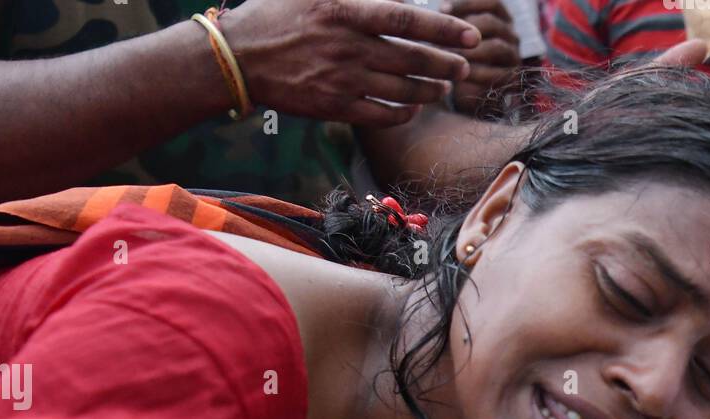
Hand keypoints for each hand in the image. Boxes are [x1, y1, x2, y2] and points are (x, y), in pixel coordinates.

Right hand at [222, 0, 479, 126]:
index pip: (409, 20)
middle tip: (464, 66)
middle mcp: (350, 48)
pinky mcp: (334, 107)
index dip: (444, 29)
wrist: (240, 57)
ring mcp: (343, 81)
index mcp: (348, 12)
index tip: (470, 35)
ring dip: (429, 91)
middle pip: (413, 60)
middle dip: (446, 64)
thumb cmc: (277, 14)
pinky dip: (402, 113)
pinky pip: (380, 116)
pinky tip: (412, 107)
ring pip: (401, 91)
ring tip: (443, 87)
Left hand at [441, 0, 521, 115]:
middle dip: (463, 30)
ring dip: (469, 52)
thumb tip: (442, 10)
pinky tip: (458, 78)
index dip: (467, 4)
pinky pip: (498, 74)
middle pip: (492, 23)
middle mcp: (511, 35)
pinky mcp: (513, 80)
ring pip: (496, 47)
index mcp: (500, 19)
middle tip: (438, 40)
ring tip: (447, 60)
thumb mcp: (455, 40)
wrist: (470, 96)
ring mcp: (514, 57)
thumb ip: (452, 26)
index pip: (492, 3)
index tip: (441, 10)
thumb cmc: (458, 61)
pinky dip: (477, 75)